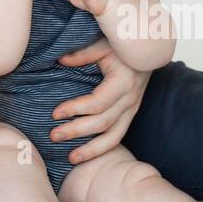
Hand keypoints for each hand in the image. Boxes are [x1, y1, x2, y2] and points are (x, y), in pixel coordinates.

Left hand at [53, 38, 151, 163]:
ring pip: (114, 136)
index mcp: (123, 82)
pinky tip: (86, 154)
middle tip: (53, 136)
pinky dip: (102, 147)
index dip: (76, 109)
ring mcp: (132, 109)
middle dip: (77, 131)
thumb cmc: (124, 44)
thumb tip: (60, 60)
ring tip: (71, 158)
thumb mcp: (104, 43)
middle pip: (102, 123)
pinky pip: (118, 135)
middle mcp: (130, 100)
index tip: (55, 113)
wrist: (149, 49)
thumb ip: (84, 53)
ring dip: (91, 149)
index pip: (97, 103)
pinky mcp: (130, 113)